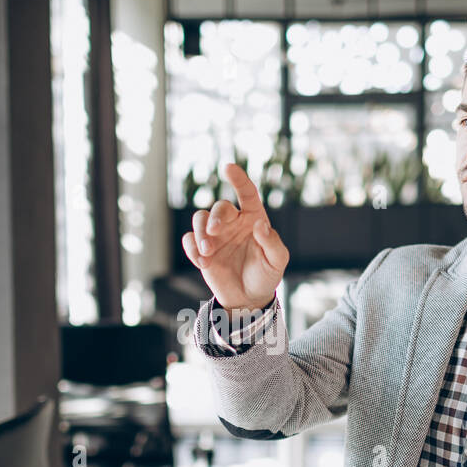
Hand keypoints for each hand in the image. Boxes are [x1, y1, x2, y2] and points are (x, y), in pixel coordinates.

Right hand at [181, 162, 287, 312]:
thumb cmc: (265, 275)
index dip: (239, 179)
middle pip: (219, 207)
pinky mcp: (201, 250)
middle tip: (215, 233)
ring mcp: (215, 236)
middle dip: (214, 218)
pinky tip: (202, 263)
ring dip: (200, 233)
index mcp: (253, 219)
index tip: (228, 167)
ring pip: (199, 219)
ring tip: (207, 253)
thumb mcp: (276, 261)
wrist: (248, 298)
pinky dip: (192, 248)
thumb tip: (260, 224)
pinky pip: (189, 239)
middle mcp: (233, 223)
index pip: (247, 193)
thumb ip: (271, 242)